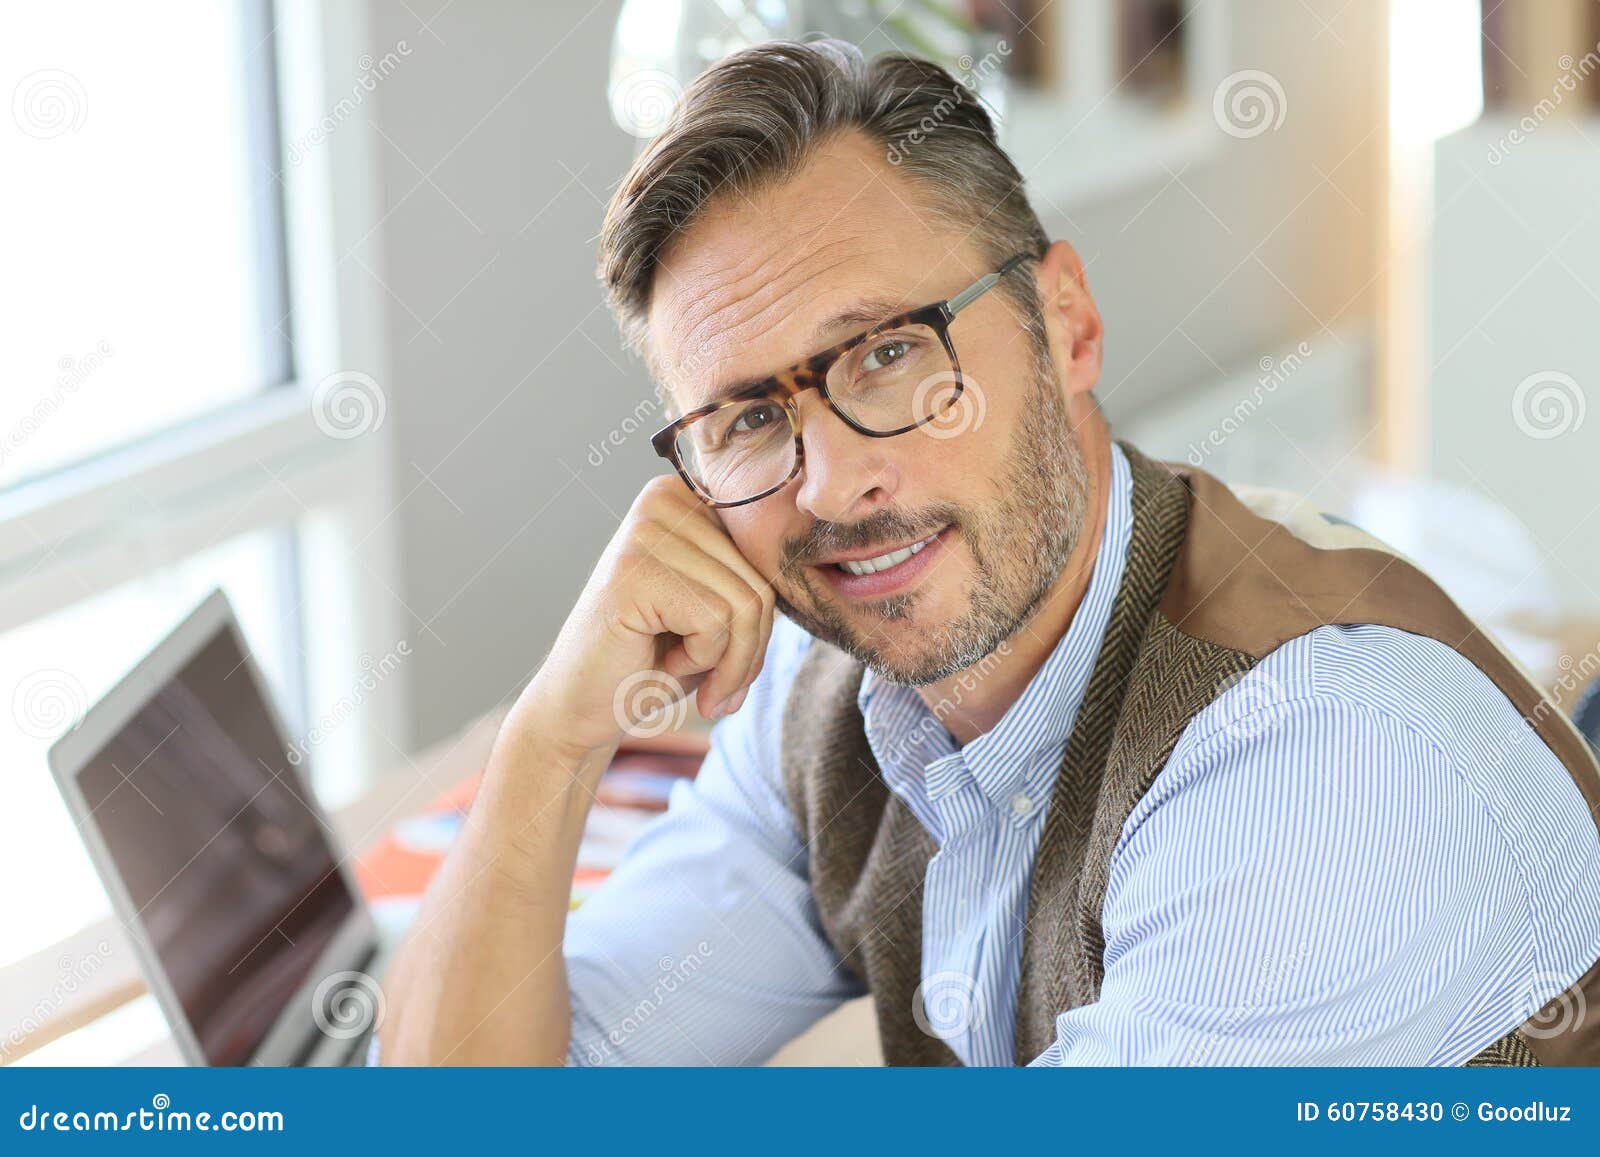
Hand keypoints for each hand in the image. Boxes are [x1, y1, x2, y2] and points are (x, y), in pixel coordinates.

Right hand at [518, 473, 775, 757]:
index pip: (764, 556)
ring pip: (746, 603)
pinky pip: (717, 621)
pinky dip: (701, 661)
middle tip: (719, 687)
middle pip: (761, 579)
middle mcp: (663, 499)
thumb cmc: (652, 660)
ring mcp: (645, 531)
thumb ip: (756, 584)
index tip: (732, 664)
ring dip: (728, 662)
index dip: (760, 623)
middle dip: (749, 649)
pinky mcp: (635, 572)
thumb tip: (811, 574)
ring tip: (684, 673)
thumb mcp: (718, 613)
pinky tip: (662, 662)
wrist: (582, 708)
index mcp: (684, 498)